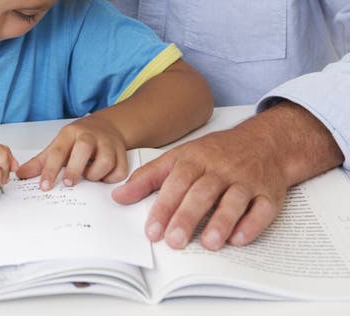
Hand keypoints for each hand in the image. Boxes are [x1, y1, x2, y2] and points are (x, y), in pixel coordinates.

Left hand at [16, 115, 128, 189]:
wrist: (107, 127)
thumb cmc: (79, 139)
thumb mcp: (58, 145)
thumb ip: (40, 162)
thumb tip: (20, 175)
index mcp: (70, 133)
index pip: (58, 151)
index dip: (50, 169)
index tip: (44, 186)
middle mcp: (89, 136)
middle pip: (83, 149)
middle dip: (75, 168)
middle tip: (68, 183)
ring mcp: (108, 143)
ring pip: (104, 162)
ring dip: (95, 175)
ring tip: (88, 175)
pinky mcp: (122, 153)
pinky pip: (119, 171)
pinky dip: (111, 178)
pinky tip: (103, 176)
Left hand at [111, 103, 343, 249]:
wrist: (263, 142)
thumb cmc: (215, 153)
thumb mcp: (179, 156)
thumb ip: (149, 177)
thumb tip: (118, 196)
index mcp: (197, 158)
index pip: (177, 180)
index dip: (164, 205)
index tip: (152, 231)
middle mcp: (221, 169)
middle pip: (203, 192)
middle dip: (188, 216)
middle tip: (174, 241)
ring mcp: (246, 181)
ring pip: (234, 200)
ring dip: (222, 221)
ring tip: (208, 244)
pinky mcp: (269, 194)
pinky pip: (262, 209)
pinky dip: (252, 224)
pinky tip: (238, 239)